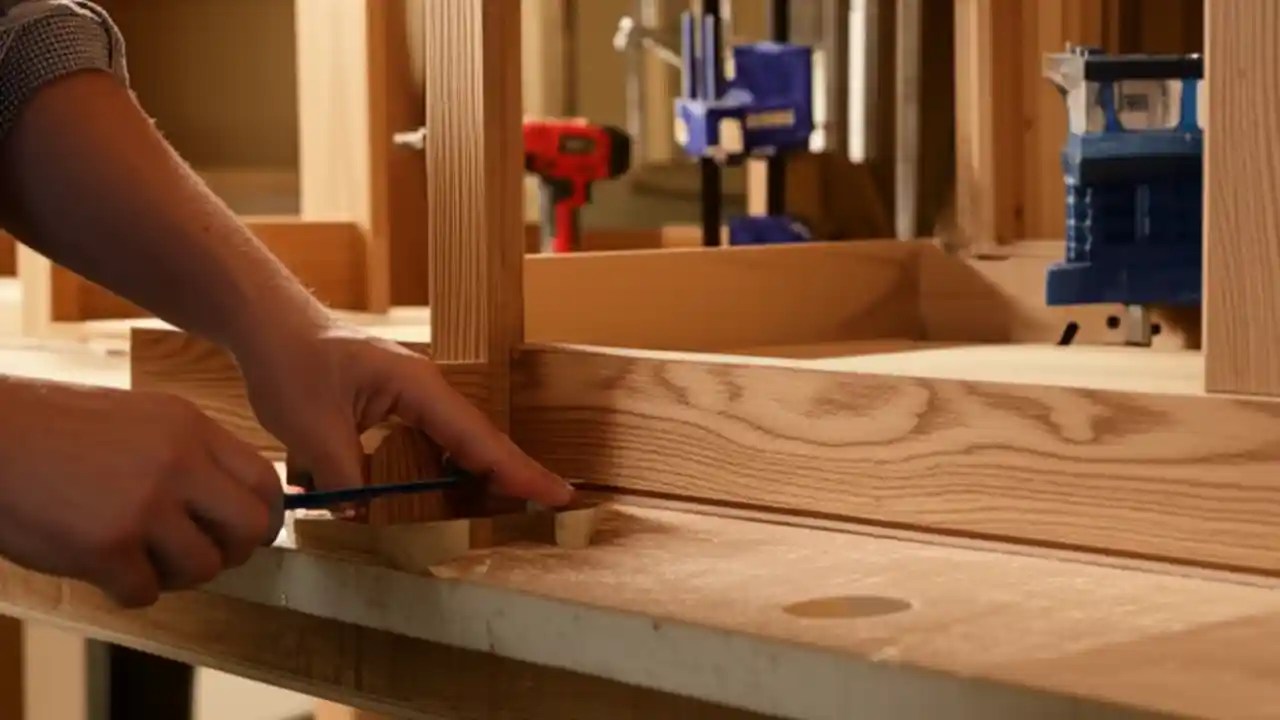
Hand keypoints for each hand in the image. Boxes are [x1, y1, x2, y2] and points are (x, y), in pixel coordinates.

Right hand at [0, 378, 282, 607]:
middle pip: (251, 528)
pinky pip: (146, 593)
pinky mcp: (106, 546)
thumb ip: (193, 455)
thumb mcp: (143, 419)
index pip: (264, 481)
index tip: (248, 534)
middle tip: (198, 554)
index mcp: (191, 428)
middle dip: (232, 552)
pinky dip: (128, 590)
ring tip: (142, 558)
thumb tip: (237, 506)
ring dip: (177, 575)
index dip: (264, 517)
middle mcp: (178, 463)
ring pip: (204, 567)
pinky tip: (103, 567)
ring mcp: (144, 505)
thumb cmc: (57, 432)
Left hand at [232, 322, 573, 505]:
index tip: (557, 493)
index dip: (517, 471)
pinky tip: (449, 495)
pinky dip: (445, 469)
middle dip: (513, 474)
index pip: (477, 438)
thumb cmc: (292, 362)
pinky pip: (432, 442)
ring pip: (457, 442)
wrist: (272, 326)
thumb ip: (343, 477)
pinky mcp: (397, 405)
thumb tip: (362, 514)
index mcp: (418, 387)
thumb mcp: (311, 428)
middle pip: (479, 440)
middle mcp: (426, 389)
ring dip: (479, 475)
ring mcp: (414, 395)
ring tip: (512, 507)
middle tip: (551, 505)